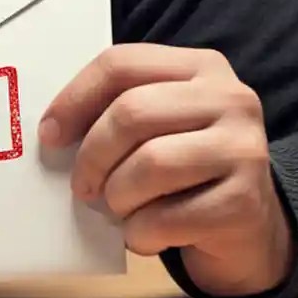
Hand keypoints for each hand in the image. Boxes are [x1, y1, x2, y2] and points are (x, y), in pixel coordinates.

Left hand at [40, 44, 294, 296]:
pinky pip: (167, 218)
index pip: (121, 64)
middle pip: (131, 112)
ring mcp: (244, 149)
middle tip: (83, 187)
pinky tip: (148, 233)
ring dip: (117, 198)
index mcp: (200, 68)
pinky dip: (140, 233)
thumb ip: (115, 113)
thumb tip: (52, 132)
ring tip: (120, 209)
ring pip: (149, 165)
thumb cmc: (184, 172)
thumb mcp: (157, 127)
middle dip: (92, 156)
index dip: (74, 100)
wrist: (248, 227)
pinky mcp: (245, 202)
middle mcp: (231, 99)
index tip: (49, 135)